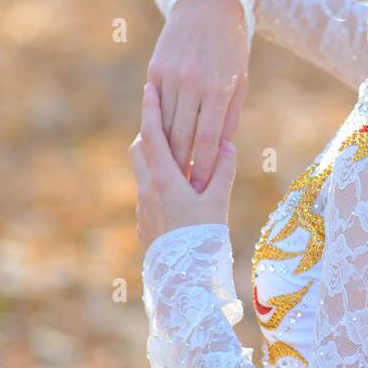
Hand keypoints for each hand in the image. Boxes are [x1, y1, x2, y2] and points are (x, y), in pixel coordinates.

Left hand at [129, 83, 236, 251]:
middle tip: (163, 119)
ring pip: (142, 172)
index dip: (150, 110)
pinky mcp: (145, 224)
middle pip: (140, 149)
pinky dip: (157, 183)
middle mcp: (147, 190)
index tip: (149, 87)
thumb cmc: (203, 238)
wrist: (183, 280)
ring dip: (153, 159)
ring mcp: (143, 208)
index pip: (152, 135)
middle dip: (149, 132)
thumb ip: (223, 171)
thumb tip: (228, 144)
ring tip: (174, 156)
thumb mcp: (218, 201)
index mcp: (164, 179)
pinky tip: (176, 192)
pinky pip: (147, 194)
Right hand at [147, 0, 247, 191]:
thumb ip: (229, 116)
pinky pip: (153, 106)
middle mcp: (192, 84)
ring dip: (165, 151)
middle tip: (182, 189)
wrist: (208, 6)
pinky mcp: (155, 69)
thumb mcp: (240, 80)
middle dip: (182, 166)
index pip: (207, 140)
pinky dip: (154, 126)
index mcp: (218, 89)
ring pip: (163, 124)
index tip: (199, 187)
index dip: (201, 167)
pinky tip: (157, 143)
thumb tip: (218, 148)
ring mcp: (171, 76)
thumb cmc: (231, 48)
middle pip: (182, 137)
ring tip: (169, 172)